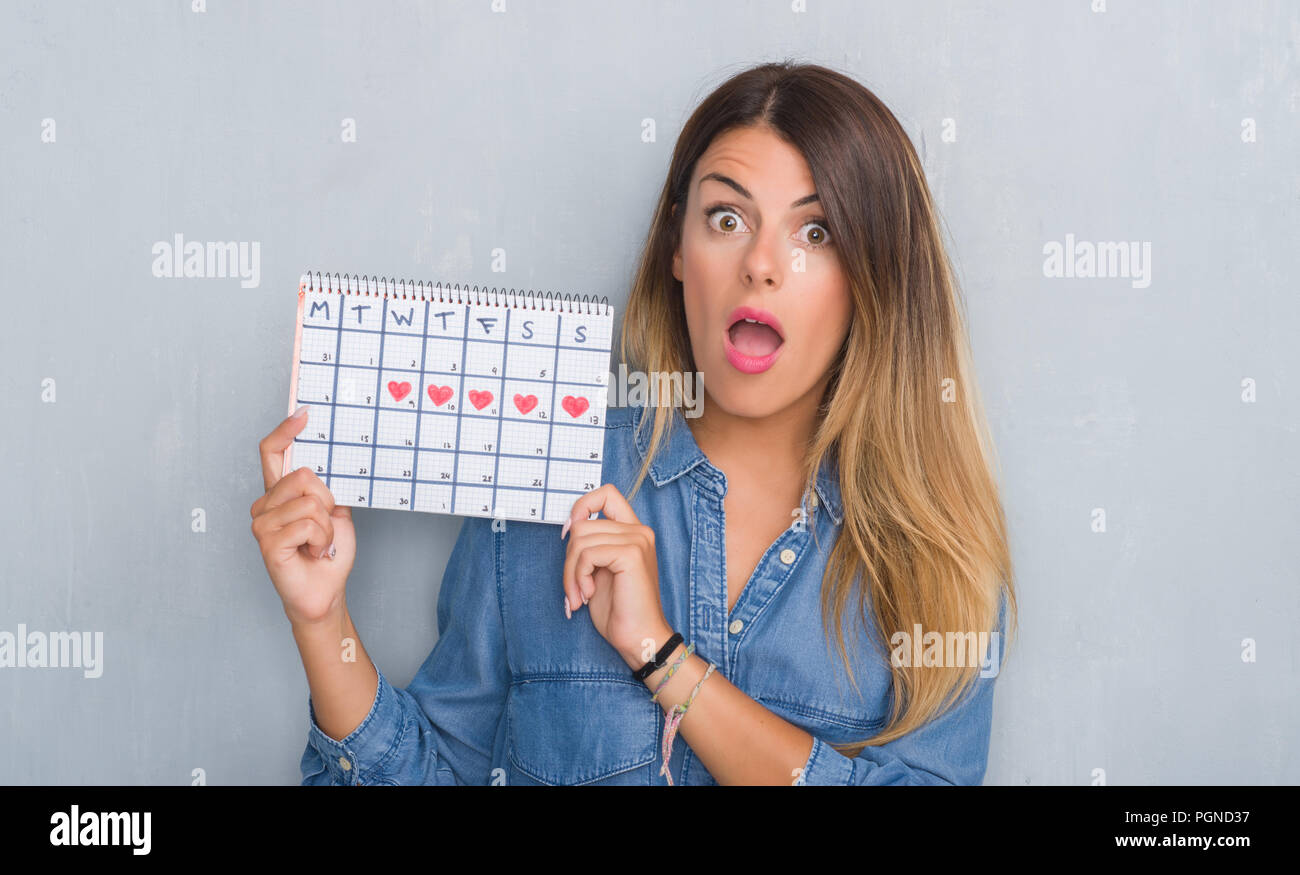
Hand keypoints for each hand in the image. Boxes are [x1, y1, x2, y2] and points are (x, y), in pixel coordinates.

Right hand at [251, 407, 355, 626]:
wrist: (325, 591)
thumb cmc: (327, 553)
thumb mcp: (334, 513)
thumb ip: (326, 489)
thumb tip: (329, 461)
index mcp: (279, 493)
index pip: (272, 453)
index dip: (286, 432)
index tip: (305, 414)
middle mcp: (265, 504)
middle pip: (304, 475)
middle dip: (327, 501)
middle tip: (324, 527)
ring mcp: (262, 522)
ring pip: (310, 501)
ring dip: (326, 526)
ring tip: (318, 543)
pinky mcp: (267, 542)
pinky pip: (308, 523)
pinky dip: (320, 539)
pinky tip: (312, 553)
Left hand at [561, 484, 671, 669]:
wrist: (639, 638)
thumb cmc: (619, 610)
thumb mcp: (599, 570)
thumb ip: (590, 545)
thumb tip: (568, 527)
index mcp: (633, 531)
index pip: (606, 494)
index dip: (581, 507)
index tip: (569, 537)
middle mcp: (639, 530)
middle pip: (582, 525)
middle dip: (568, 559)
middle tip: (574, 589)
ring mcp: (637, 540)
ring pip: (580, 540)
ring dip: (571, 573)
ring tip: (580, 596)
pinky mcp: (631, 554)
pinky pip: (587, 554)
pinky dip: (579, 577)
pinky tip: (588, 595)